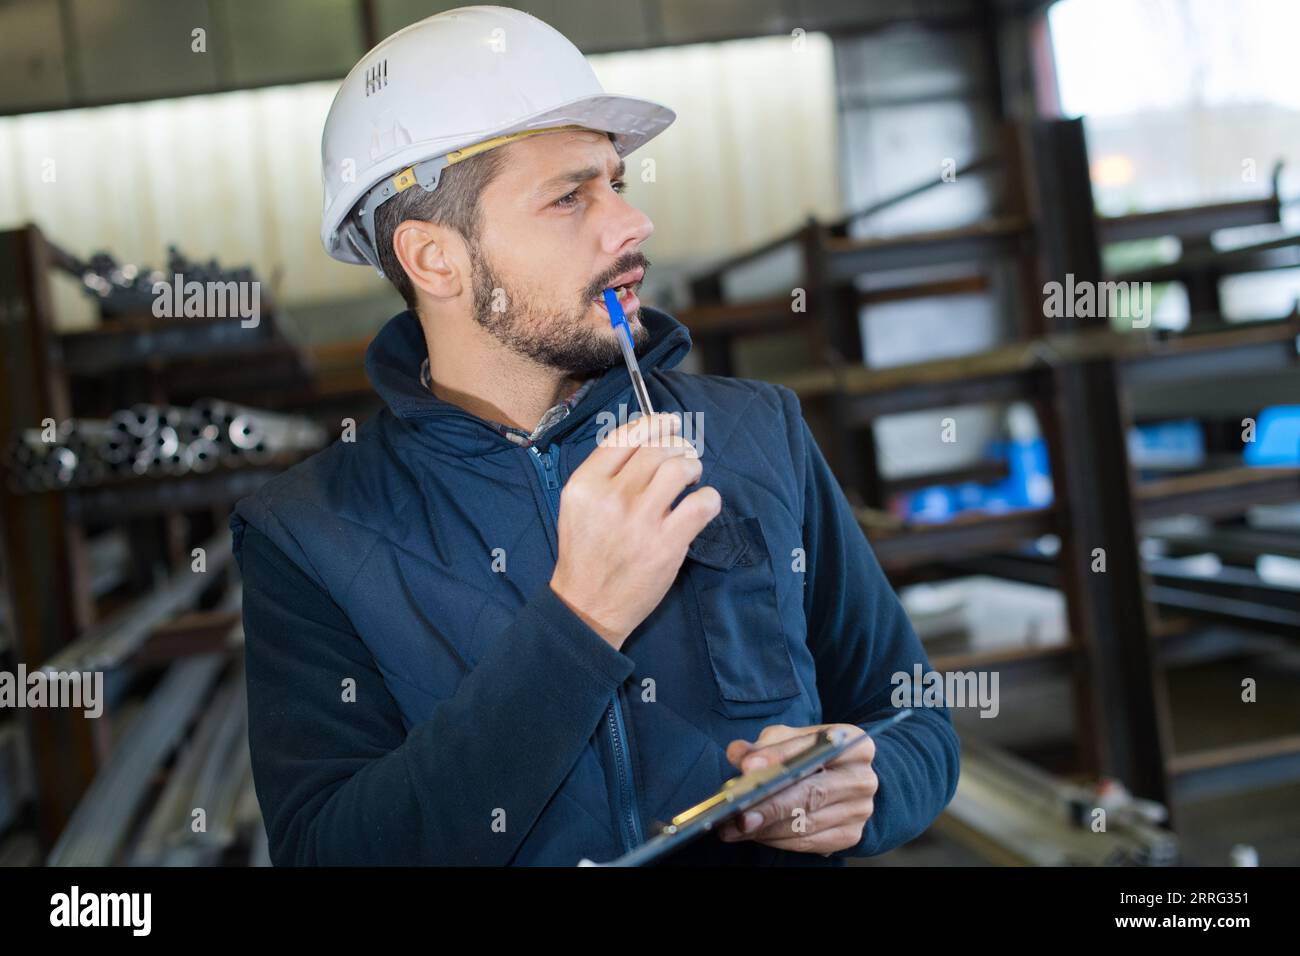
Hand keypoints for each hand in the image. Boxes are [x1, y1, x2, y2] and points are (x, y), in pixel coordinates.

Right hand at [549, 412, 720, 649]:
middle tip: (683, 456)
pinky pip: (702, 503)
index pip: (625, 436)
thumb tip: (646, 439)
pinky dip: (709, 498)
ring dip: (693, 467)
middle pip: (657, 448)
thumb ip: (604, 473)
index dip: (653, 423)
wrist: (588, 606)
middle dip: (677, 446)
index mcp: (585, 485)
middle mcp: (611, 497)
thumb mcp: (578, 506)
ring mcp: (641, 520)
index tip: (668, 421)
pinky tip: (703, 504)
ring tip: (691, 479)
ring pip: (681, 468)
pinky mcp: (667, 543)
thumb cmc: (586, 554)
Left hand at [717, 723, 877, 855]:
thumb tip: (738, 754)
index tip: (748, 767)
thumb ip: (763, 746)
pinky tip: (756, 835)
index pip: (812, 748)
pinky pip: (808, 842)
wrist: (845, 780)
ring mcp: (859, 809)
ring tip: (735, 828)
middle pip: (811, 793)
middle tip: (738, 815)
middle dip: (770, 806)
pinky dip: (778, 840)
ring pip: (806, 823)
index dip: (778, 757)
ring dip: (767, 829)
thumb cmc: (812, 755)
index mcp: (852, 742)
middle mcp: (861, 777)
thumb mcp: (790, 740)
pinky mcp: (850, 835)